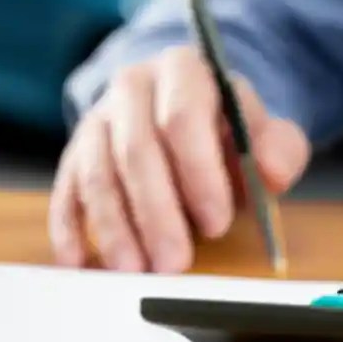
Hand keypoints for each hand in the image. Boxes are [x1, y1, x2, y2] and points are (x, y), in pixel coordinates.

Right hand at [50, 46, 309, 272]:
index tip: (216, 223)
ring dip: (114, 229)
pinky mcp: (72, 157)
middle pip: (135, 150)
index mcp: (182, 70)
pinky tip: (77, 262)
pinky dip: (68, 230)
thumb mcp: (259, 134)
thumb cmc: (222, 133)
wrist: (180, 115)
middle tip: (174, 262)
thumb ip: (278, 149)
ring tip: (136, 271)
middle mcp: (131, 88)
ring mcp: (96, 122)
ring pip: (96, 175)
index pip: (182, 116)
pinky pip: (65, 193)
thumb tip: (274, 172)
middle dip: (155, 212)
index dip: (198, 172)